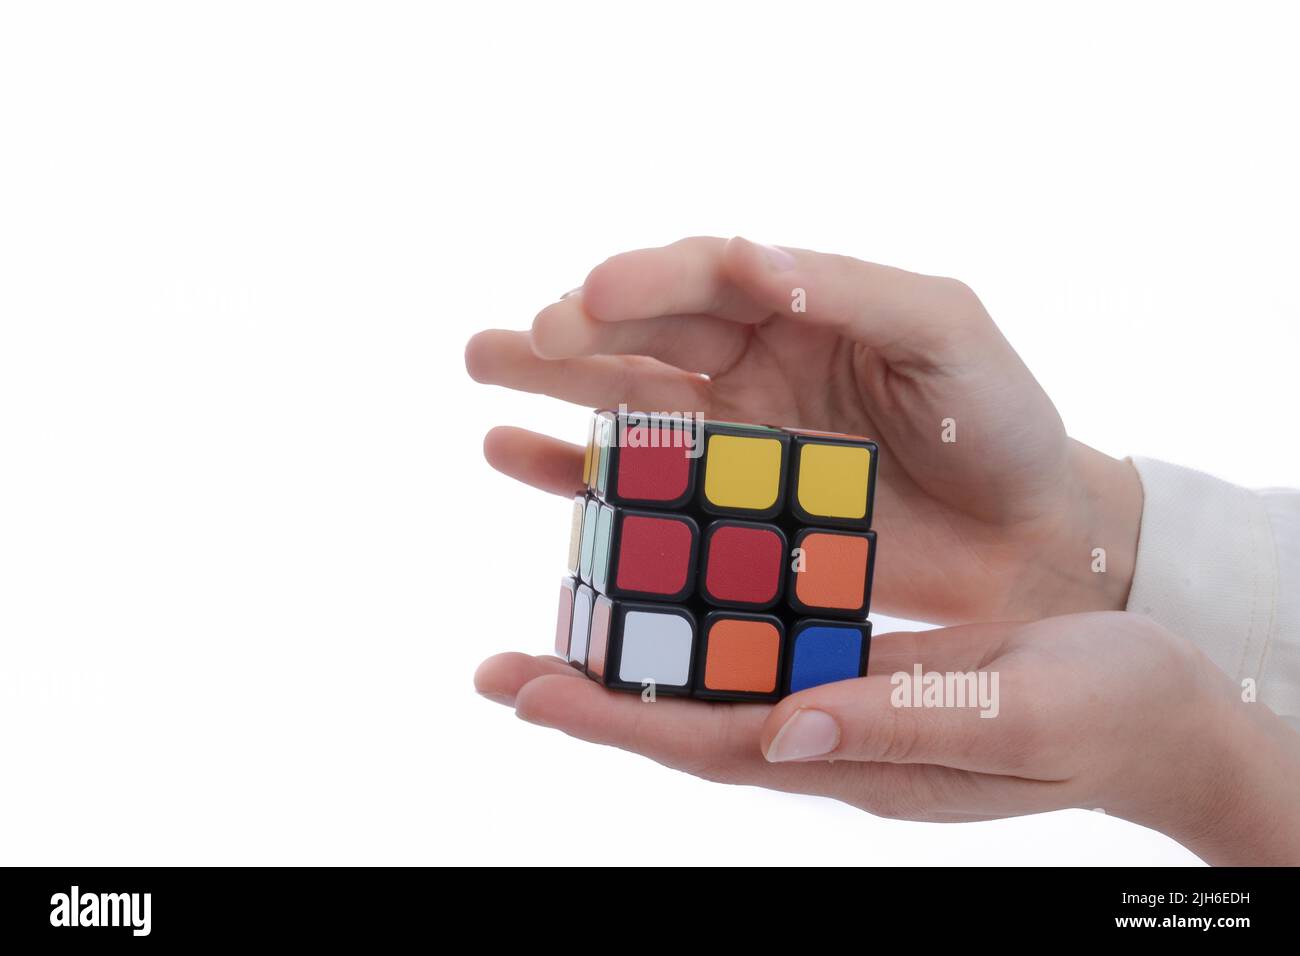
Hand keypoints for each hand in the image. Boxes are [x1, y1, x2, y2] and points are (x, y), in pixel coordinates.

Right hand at [465, 236, 1142, 623]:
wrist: (1025, 537)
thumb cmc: (998, 422)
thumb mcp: (944, 331)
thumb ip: (848, 291)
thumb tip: (745, 259)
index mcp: (800, 305)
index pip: (705, 276)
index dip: (645, 281)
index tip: (592, 294)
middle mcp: (751, 363)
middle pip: (643, 331)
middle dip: (574, 328)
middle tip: (512, 338)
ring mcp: (731, 440)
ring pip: (622, 399)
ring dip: (549, 381)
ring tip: (483, 363)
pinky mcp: (723, 512)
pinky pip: (633, 486)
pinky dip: (568, 469)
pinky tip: (507, 451)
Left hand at [476, 612, 1299, 864]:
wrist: (1162, 708)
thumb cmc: (1107, 713)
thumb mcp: (1014, 714)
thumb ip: (897, 722)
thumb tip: (780, 730)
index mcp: (860, 756)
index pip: (713, 743)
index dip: (618, 719)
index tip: (526, 691)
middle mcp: (833, 736)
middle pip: (689, 721)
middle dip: (596, 696)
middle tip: (499, 669)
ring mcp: (846, 704)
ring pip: (718, 681)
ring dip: (639, 656)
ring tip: (557, 622)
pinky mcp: (867, 667)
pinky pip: (766, 647)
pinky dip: (707, 621)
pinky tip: (671, 589)